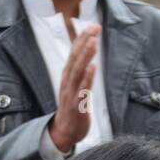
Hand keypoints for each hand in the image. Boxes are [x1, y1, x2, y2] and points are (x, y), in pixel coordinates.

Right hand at [48, 25, 100, 154]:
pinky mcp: (77, 106)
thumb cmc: (72, 108)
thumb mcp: (74, 86)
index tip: (93, 26)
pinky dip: (87, 78)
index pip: (74, 53)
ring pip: (77, 71)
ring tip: (93, 42)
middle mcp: (67, 82)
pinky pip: (82, 90)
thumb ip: (79, 70)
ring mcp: (71, 93)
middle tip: (94, 28)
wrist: (65, 132)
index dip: (82, 38)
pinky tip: (93, 67)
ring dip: (85, 56)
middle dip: (84, 42)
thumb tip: (86, 53)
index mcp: (67, 76)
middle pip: (75, 58)